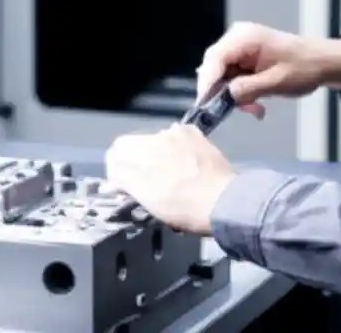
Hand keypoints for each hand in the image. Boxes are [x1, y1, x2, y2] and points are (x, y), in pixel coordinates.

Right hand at [104, 124, 235, 234]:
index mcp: (143, 150)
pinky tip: (185, 169)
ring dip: (157, 157)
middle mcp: (160, 135)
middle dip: (137, 163)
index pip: (116, 150)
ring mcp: (180, 133)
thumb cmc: (184, 206)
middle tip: (147, 185)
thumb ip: (125, 181)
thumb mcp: (147, 199)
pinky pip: (177, 140)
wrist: (225, 201)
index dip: (116, 170)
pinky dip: (176, 152)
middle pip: (136, 144)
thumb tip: (115, 175)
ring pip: (157, 142)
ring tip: (170, 179)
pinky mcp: (197, 136)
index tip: (124, 186)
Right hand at [195, 22, 340, 118]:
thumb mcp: (276, 82)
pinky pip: (233, 77)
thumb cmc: (304, 67)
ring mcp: (240, 47)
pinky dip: (241, 92)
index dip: (207, 84)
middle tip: (240, 111)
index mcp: (244, 37)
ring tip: (256, 109)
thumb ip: (248, 88)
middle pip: (215, 68)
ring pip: (222, 76)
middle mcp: (237, 38)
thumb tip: (223, 97)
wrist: (324, 62)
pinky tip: (256, 104)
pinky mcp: (244, 57)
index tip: (204, 106)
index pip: (215, 60)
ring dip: (235, 96)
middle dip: (223, 93)